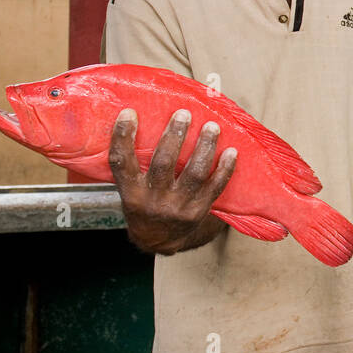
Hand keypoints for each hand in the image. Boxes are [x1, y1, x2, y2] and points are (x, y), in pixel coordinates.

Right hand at [108, 107, 235, 254]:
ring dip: (204, 147)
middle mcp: (153, 200)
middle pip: (163, 163)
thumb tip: (138, 118)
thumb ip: (132, 164)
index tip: (129, 113)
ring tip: (212, 127)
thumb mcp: (129, 189)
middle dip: (174, 136)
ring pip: (193, 173)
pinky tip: (231, 151)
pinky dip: (225, 169)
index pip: (121, 162)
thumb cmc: (143, 204)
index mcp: (130, 192)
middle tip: (183, 114)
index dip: (122, 137)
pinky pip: (215, 187)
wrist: (158, 239)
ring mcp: (178, 207)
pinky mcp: (199, 211)